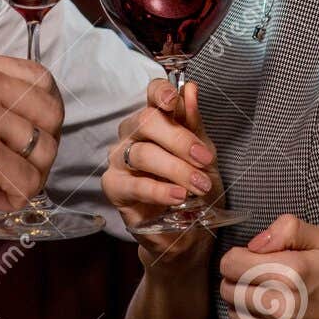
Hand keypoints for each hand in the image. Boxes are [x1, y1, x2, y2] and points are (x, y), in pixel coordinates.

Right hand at [0, 48, 62, 218]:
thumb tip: (29, 120)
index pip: (42, 79)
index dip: (45, 112)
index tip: (32, 133)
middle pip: (52, 114)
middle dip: (43, 147)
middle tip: (17, 165)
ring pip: (45, 152)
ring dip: (27, 176)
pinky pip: (28, 183)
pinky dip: (12, 198)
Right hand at [102, 78, 220, 270]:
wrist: (190, 230)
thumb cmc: (195, 186)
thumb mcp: (204, 154)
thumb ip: (194, 123)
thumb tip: (190, 89)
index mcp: (155, 119)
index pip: (152, 94)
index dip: (160, 92)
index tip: (173, 100)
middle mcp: (133, 134)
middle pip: (146, 121)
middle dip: (179, 140)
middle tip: (204, 159)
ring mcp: (120, 159)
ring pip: (142, 153)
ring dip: (175, 168)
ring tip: (199, 185)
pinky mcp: (114, 186)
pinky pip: (134, 184)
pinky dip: (159, 189)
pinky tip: (178, 195)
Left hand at [219, 214, 318, 318]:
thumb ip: (285, 229)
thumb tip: (254, 244)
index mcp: (291, 273)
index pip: (231, 264)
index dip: (238, 256)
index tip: (253, 258)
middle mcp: (281, 306)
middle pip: (227, 288)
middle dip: (238, 277)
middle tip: (259, 275)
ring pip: (233, 310)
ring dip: (243, 298)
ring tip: (266, 293)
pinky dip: (253, 318)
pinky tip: (272, 312)